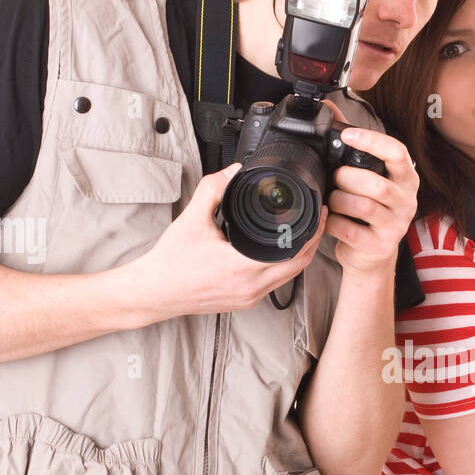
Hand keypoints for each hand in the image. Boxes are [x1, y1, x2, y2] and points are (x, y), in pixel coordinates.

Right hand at [125, 160, 328, 320]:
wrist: (154, 292)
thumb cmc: (170, 263)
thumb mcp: (192, 219)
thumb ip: (213, 189)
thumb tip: (233, 171)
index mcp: (242, 267)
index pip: (295, 251)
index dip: (313, 230)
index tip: (319, 211)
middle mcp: (251, 287)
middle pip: (300, 266)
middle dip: (313, 242)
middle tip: (318, 219)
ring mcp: (249, 298)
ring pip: (289, 277)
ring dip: (300, 256)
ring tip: (304, 232)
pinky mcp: (244, 302)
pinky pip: (274, 284)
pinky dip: (283, 268)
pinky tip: (280, 253)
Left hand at [322, 101, 418, 275]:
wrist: (371, 254)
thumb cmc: (367, 210)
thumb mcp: (365, 176)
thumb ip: (350, 144)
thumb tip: (329, 108)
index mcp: (405, 179)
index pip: (397, 153)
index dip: (372, 142)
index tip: (348, 135)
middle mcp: (406, 201)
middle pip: (377, 184)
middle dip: (348, 178)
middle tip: (336, 178)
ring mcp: (395, 226)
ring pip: (364, 207)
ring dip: (339, 200)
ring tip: (333, 200)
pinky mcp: (380, 246)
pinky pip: (351, 230)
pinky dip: (334, 223)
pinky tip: (331, 220)